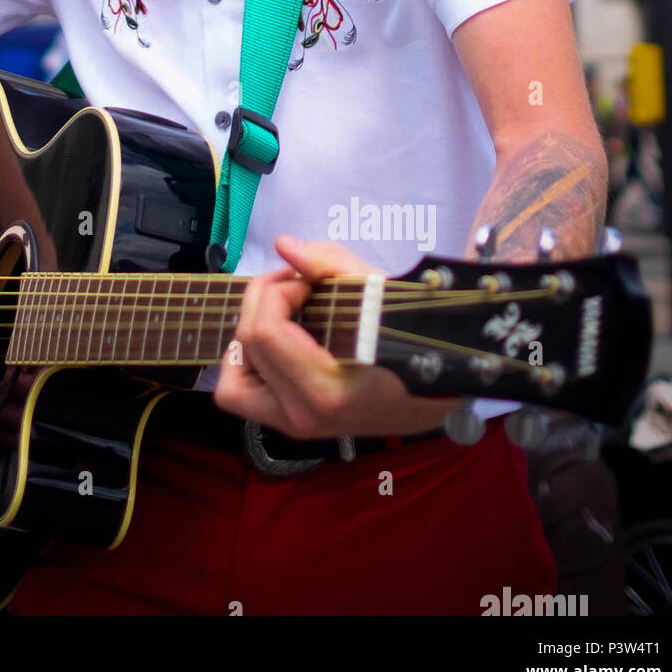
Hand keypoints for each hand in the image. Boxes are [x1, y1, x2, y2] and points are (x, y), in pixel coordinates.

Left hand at [213, 236, 460, 439]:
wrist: (440, 394)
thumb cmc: (415, 339)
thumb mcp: (379, 292)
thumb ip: (328, 263)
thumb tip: (284, 245)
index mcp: (328, 389)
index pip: (265, 331)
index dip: (275, 290)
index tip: (303, 280)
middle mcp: (306, 415)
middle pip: (246, 345)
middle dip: (262, 301)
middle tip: (293, 285)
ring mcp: (298, 426)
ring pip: (231, 383)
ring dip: (248, 339)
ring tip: (280, 315)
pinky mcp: (294, 426)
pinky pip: (246, 395)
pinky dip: (250, 365)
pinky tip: (279, 342)